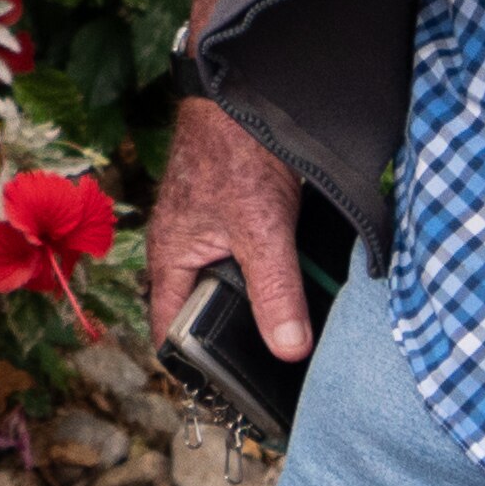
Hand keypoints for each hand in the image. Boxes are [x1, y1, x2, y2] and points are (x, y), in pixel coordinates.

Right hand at [144, 97, 312, 360]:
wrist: (249, 88)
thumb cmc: (233, 151)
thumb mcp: (259, 229)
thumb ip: (275, 290)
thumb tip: (289, 350)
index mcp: (172, 259)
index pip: (170, 331)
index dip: (192, 366)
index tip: (228, 397)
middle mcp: (191, 250)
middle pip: (211, 312)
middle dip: (242, 340)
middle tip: (278, 378)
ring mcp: (220, 233)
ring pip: (243, 286)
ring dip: (268, 305)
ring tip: (301, 339)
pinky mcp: (249, 216)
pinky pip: (264, 261)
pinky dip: (286, 275)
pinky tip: (314, 288)